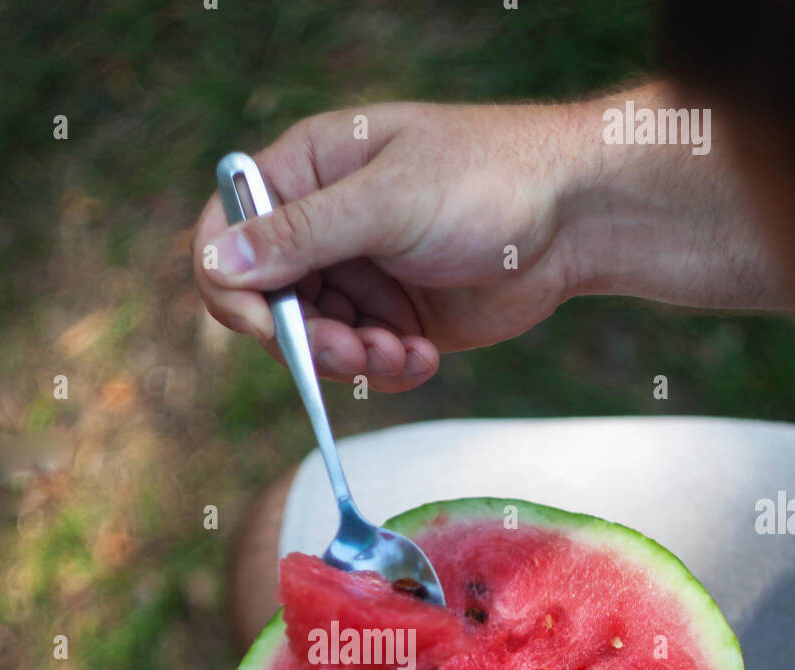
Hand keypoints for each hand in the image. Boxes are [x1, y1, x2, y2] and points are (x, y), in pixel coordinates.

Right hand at [193, 100, 581, 391]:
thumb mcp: (388, 201)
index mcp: (306, 173)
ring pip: (316, 343)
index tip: (267, 325)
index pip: (228, 233)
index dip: (233, 286)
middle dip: (308, 340)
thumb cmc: (486, 180)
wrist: (575, 217)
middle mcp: (322, 227)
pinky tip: (425, 356)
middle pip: (268, 303)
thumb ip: (302, 235)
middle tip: (356, 353)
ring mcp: (358, 276)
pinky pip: (363, 362)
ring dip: (352, 361)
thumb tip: (220, 260)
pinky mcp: (393, 318)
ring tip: (401, 352)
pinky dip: (388, 370)